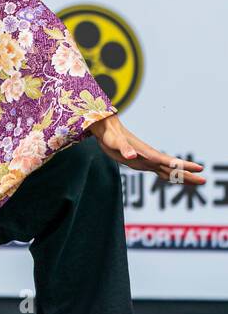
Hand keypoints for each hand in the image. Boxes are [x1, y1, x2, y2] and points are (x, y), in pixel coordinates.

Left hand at [89, 114, 205, 183]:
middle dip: (188, 174)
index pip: (169, 161)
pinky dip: (169, 176)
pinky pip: (159, 171)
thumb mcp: (116, 143)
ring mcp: (147, 160)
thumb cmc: (111, 136)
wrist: (108, 131)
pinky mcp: (142, 163)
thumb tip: (132, 157)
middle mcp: (150, 157)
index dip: (183, 166)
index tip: (199, 168)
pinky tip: (174, 179)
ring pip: (168, 170)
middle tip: (204, 180)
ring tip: (197, 182)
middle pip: (173, 168)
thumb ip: (125, 149)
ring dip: (182, 176)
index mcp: (148, 153)